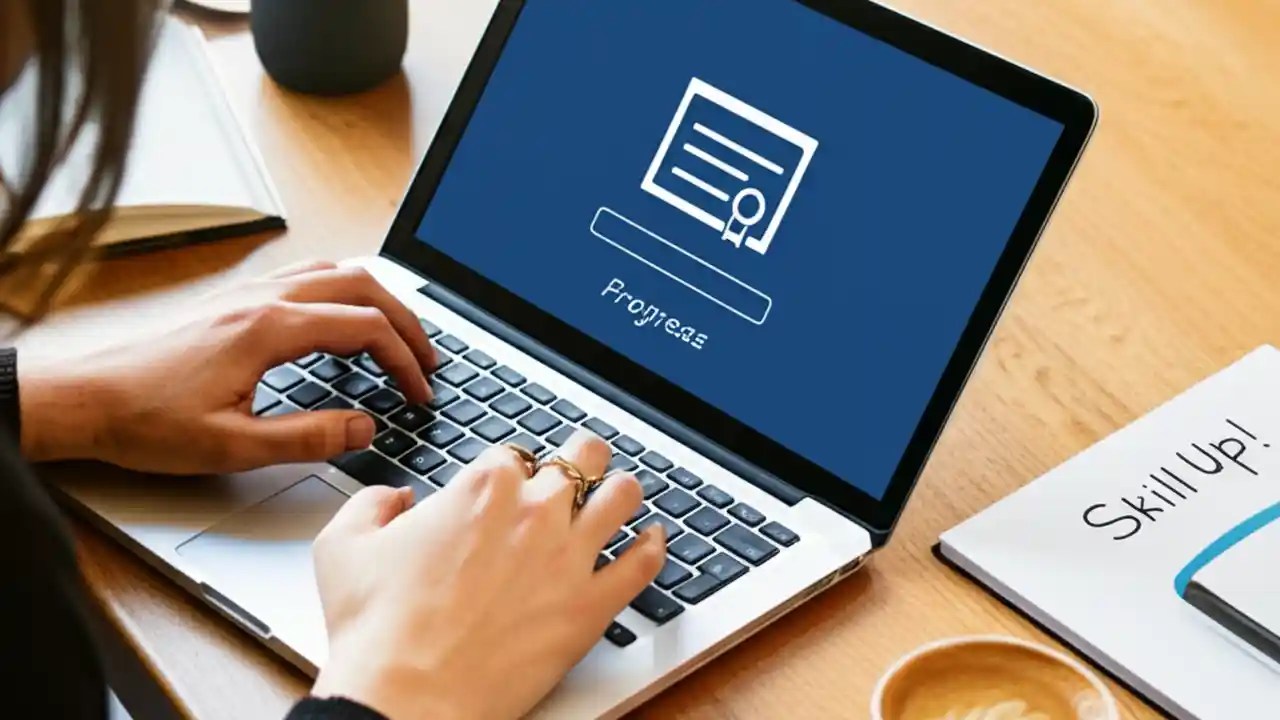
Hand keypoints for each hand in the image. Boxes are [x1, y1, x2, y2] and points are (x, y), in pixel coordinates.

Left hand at [19, 261, 436, 473]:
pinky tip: (341, 323)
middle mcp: (263, 299)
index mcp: (270, 329)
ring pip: (336, 271)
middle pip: (362, 286)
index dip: (405, 361)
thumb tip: (366, 428)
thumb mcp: (233, 446)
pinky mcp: (234, 300)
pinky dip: (343, 294)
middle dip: (407, 322)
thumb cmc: (145, 420)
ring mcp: (248, 293)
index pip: (366, 327)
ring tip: (398, 338)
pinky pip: (307, 277)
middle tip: (428, 361)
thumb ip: (309, 437)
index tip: (419, 393)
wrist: (83, 399)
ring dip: (377, 301)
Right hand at [310, 432, 665, 719]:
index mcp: (481, 487)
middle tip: (581, 466)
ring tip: (620, 496)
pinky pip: (643, 564)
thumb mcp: (343, 546)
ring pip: (622, 496)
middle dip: (582, 457)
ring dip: (621, 491)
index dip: (511, 469)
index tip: (508, 485)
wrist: (406, 696)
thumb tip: (394, 498)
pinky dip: (653, 547)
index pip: (513, 454)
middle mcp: (534, 511)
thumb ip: (371, 503)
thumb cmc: (376, 628)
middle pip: (580, 458)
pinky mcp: (591, 606)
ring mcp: (569, 557)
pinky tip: (653, 541)